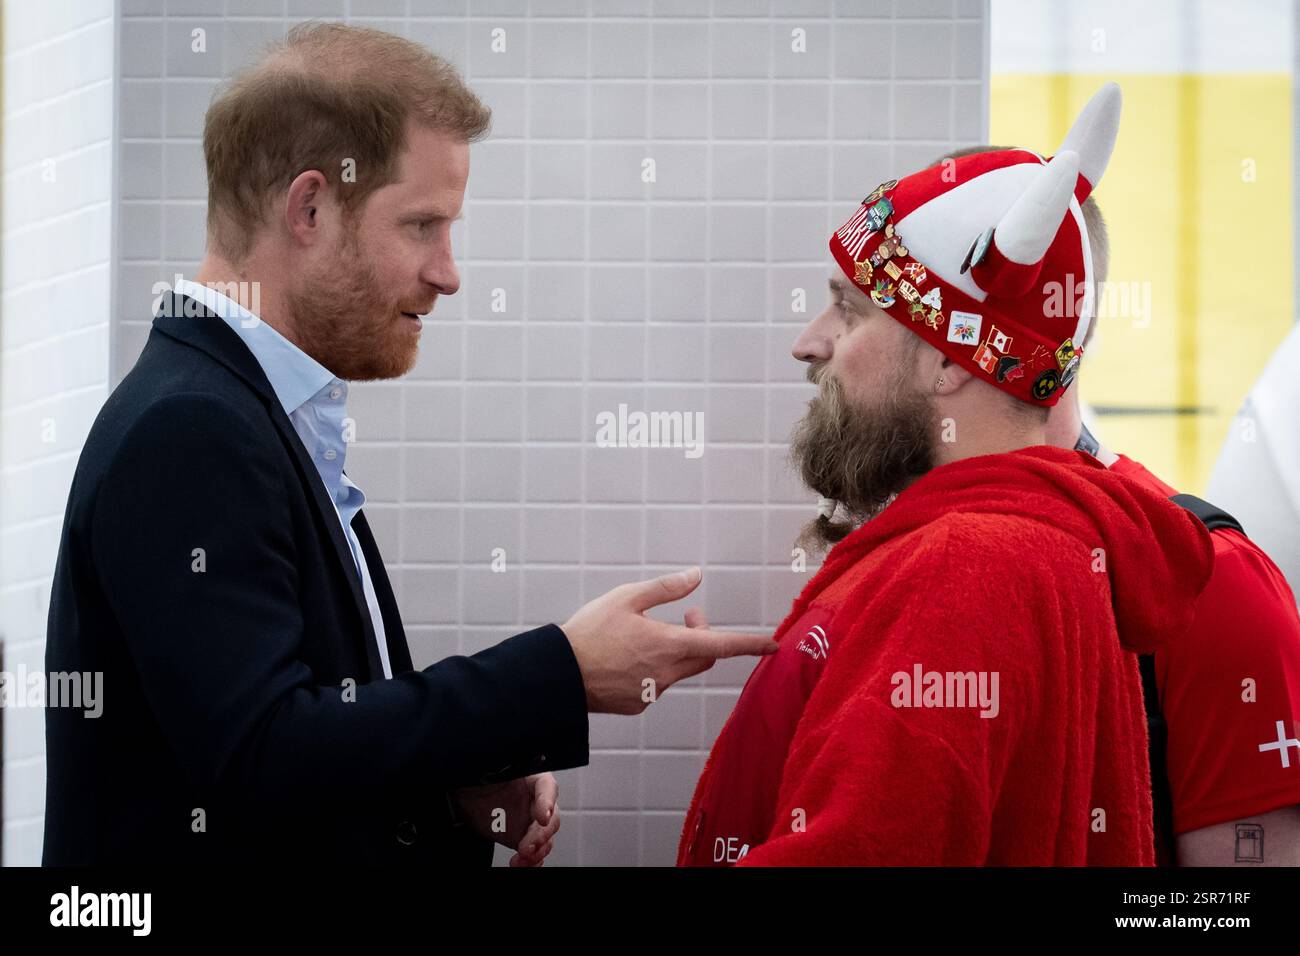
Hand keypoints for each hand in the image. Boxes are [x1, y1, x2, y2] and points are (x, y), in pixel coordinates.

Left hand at [452, 773, 560, 866]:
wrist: (462, 795)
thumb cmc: (477, 776)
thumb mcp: (486, 770)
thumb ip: (495, 770)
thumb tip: (495, 760)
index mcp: (531, 778)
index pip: (547, 787)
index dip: (548, 802)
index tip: (543, 817)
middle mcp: (536, 800)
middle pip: (551, 817)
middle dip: (541, 835)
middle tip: (527, 846)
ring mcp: (529, 821)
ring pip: (546, 838)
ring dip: (538, 851)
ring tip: (522, 858)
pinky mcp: (520, 837)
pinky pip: (534, 851)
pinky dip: (532, 861)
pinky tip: (522, 863)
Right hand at [562, 567, 776, 714]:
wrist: (559, 675)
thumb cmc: (591, 632)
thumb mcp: (626, 598)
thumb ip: (666, 588)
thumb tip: (696, 575)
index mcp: (669, 645)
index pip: (722, 646)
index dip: (750, 645)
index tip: (773, 646)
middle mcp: (667, 673)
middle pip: (705, 657)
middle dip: (705, 636)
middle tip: (687, 615)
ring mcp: (653, 692)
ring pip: (681, 670)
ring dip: (679, 651)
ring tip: (650, 633)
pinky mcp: (639, 704)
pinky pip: (659, 683)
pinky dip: (656, 667)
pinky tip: (629, 657)